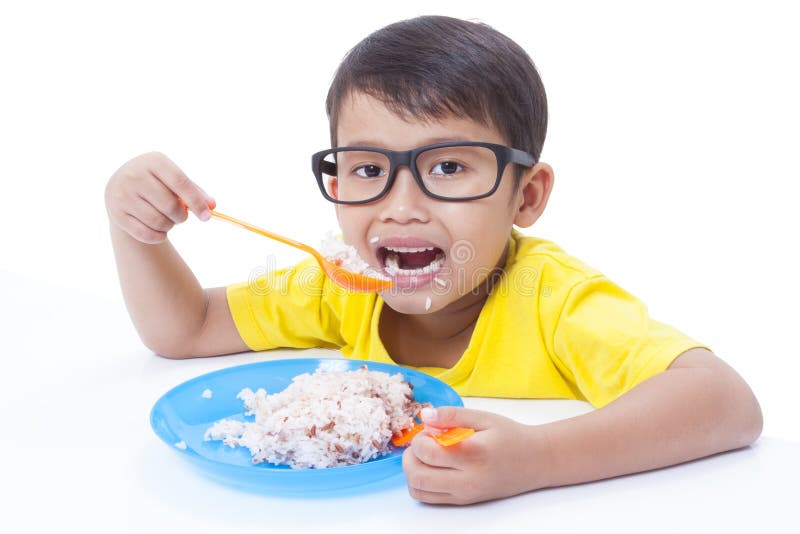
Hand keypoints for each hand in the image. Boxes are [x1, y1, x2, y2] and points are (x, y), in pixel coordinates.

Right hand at [105, 152, 214, 243]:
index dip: (196, 202)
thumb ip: (194, 191)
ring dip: (169, 226)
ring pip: (158, 221)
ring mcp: (122, 195)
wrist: (120, 187)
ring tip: (167, 219)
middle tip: (181, 215)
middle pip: (170, 205)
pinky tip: (159, 231)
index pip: (180, 182)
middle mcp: (134, 175)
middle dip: (182, 216)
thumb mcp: (173, 178)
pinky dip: (159, 236)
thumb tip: (212, 205)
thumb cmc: (156, 182)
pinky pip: (146, 234)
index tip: (207, 216)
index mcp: (153, 161)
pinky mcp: (117, 214)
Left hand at [402, 406, 546, 504]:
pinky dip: (420, 483)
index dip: (420, 438)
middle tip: (423, 443)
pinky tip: (433, 468)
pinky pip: (428, 498)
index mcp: (473, 454)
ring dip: (412, 470)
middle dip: (410, 456)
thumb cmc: (510, 437)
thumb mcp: (483, 417)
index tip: (431, 430)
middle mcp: (467, 480)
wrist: (535, 462)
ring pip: (418, 490)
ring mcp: (464, 495)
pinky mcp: (463, 502)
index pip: (427, 452)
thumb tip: (425, 416)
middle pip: (417, 475)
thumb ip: (452, 415)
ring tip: (427, 455)